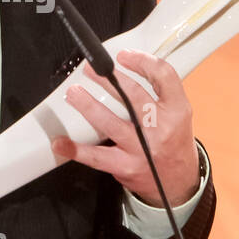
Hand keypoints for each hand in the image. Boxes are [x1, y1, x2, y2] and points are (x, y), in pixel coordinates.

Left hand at [51, 49, 200, 206]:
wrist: (178, 182)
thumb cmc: (173, 141)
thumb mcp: (177, 114)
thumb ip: (159, 92)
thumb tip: (124, 66)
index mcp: (177, 110)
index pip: (163, 77)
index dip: (142, 62)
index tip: (123, 56)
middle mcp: (161, 128)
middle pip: (132, 97)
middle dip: (108, 80)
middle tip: (90, 69)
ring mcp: (142, 149)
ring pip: (110, 123)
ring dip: (88, 106)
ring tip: (73, 93)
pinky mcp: (125, 167)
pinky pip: (97, 157)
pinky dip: (76, 150)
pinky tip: (61, 142)